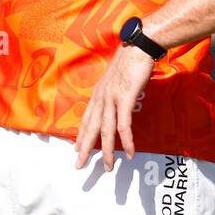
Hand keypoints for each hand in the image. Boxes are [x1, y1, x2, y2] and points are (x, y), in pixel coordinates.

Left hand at [74, 45, 155, 171]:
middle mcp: (101, 98)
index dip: (80, 135)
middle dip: (85, 149)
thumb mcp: (117, 79)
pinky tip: (129, 153)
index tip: (76, 148)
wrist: (138, 47)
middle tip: (79, 166)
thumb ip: (116, 92)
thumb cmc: (130, 60)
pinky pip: (124, 125)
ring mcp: (111, 99)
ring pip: (106, 131)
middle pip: (90, 128)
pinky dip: (126, 141)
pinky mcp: (124, 99)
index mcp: (98, 93)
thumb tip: (122, 102)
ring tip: (108, 168)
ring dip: (107, 152)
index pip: (86, 118)